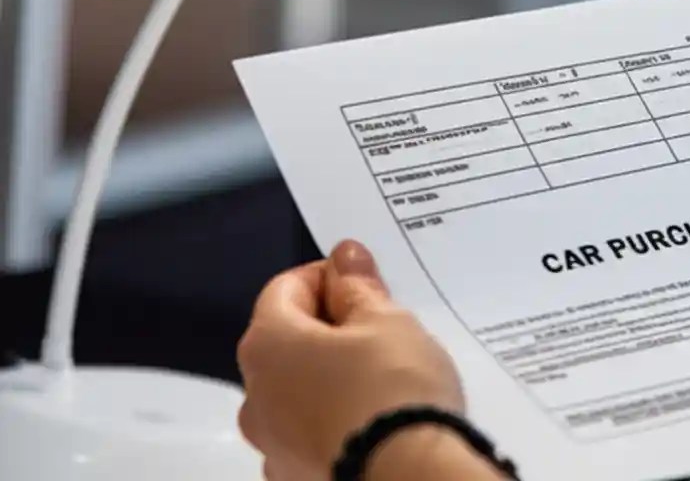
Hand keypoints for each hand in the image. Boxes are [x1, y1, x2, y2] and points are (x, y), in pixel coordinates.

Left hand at [238, 240, 495, 480]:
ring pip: (298, 392)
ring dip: (330, 378)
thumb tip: (344, 258)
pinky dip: (335, 421)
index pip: (286, 288)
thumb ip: (358, 288)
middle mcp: (254, 395)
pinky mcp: (295, 477)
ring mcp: (271, 445)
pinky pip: (311, 435)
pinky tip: (374, 421)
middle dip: (331, 330)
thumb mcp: (387, 322)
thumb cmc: (394, 389)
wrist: (407, 476)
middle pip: (288, 343)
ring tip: (385, 380)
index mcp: (267, 345)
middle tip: (383, 331)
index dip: (328, 278)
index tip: (366, 283)